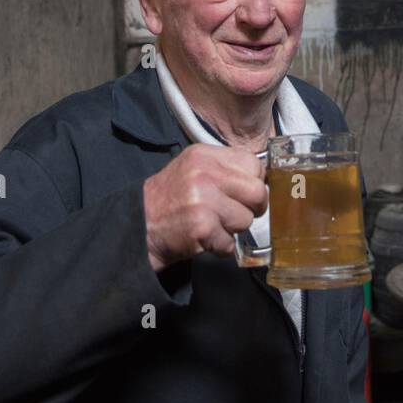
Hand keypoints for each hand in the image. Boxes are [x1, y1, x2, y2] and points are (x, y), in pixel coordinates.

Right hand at [142, 144, 267, 271]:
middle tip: (236, 213)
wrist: (140, 224)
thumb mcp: (193, 168)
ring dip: (233, 229)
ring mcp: (204, 200)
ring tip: (213, 224)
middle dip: (253, 207)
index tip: (244, 192)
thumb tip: (261, 178)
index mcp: (204, 155)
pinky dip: (221, 246)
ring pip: (246, 219)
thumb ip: (224, 168)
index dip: (254, 182)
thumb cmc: (171, 198)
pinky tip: (205, 238)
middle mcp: (205, 174)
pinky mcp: (202, 227)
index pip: (253, 163)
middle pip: (257, 192)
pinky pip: (231, 242)